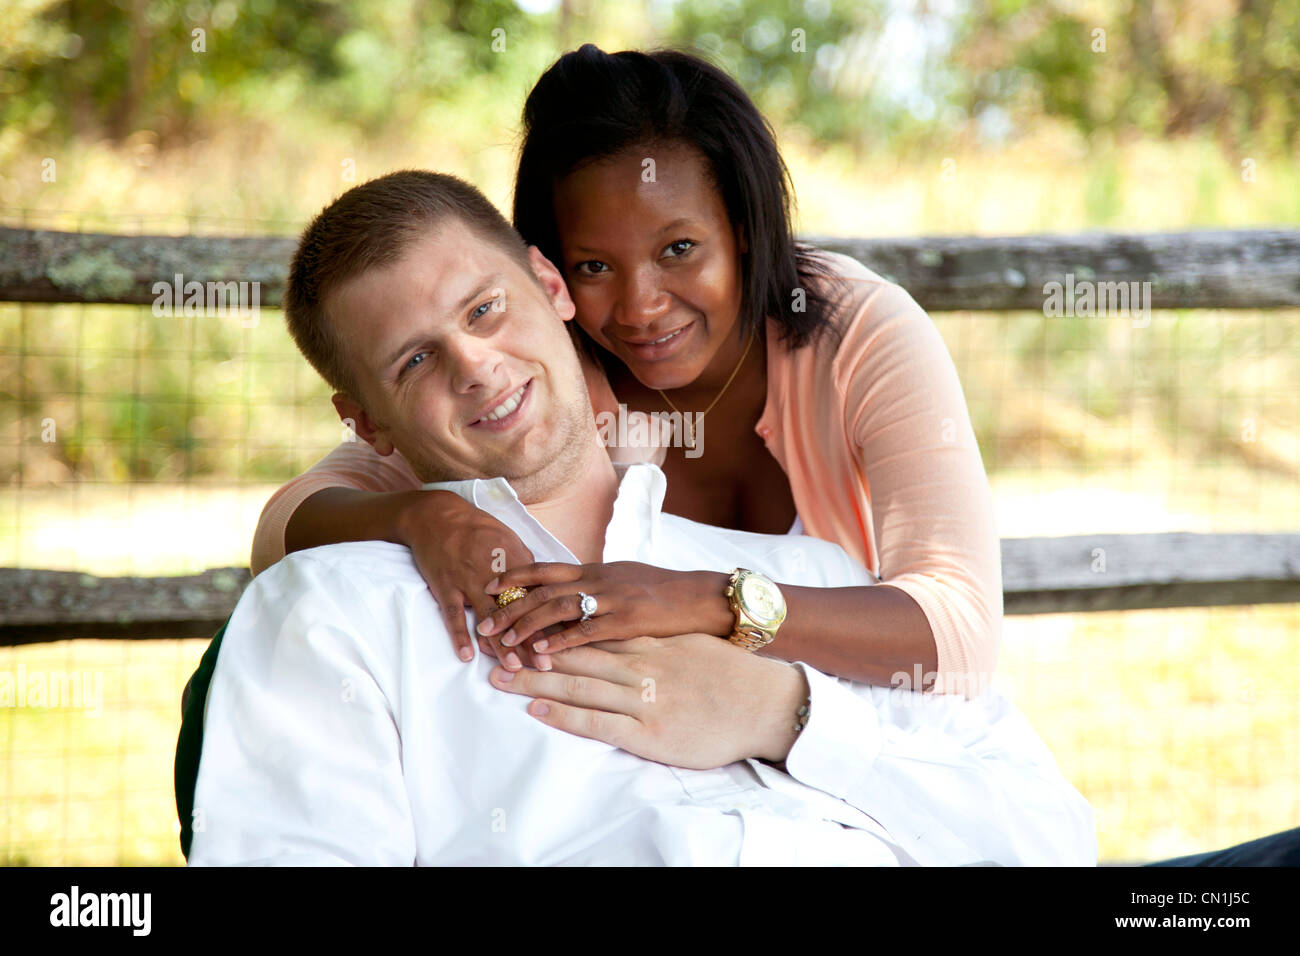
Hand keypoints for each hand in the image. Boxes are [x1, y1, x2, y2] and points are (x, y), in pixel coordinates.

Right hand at [398, 490, 551, 671]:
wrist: (437, 515)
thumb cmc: (477, 527)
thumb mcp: (509, 539)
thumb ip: (526, 565)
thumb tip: (544, 585)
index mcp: (514, 562)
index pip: (536, 597)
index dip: (550, 621)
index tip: (564, 642)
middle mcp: (494, 574)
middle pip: (517, 612)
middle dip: (531, 640)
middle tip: (544, 666)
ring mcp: (468, 582)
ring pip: (489, 617)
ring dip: (502, 644)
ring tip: (514, 667)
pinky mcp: (445, 586)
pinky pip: (452, 615)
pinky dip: (459, 635)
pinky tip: (468, 656)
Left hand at [477, 562, 732, 653]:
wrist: (700, 596)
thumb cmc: (663, 592)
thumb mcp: (624, 581)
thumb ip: (596, 587)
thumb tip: (570, 595)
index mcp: (596, 570)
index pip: (546, 568)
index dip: (515, 576)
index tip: (489, 586)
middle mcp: (598, 579)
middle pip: (543, 588)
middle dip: (510, 606)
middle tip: (484, 624)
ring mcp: (612, 598)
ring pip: (558, 607)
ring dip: (528, 624)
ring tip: (505, 641)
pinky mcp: (627, 620)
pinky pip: (586, 629)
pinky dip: (561, 640)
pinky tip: (542, 651)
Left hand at [488, 633, 807, 768]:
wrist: (764, 700)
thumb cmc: (726, 671)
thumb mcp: (682, 639)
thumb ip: (649, 635)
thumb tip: (621, 629)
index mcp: (644, 637)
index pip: (586, 622)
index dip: (546, 617)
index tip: (515, 612)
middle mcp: (637, 660)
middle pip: (570, 647)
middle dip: (526, 643)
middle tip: (489, 641)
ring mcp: (642, 694)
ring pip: (576, 681)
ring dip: (534, 678)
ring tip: (499, 675)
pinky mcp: (647, 728)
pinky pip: (597, 720)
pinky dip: (564, 713)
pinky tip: (537, 709)